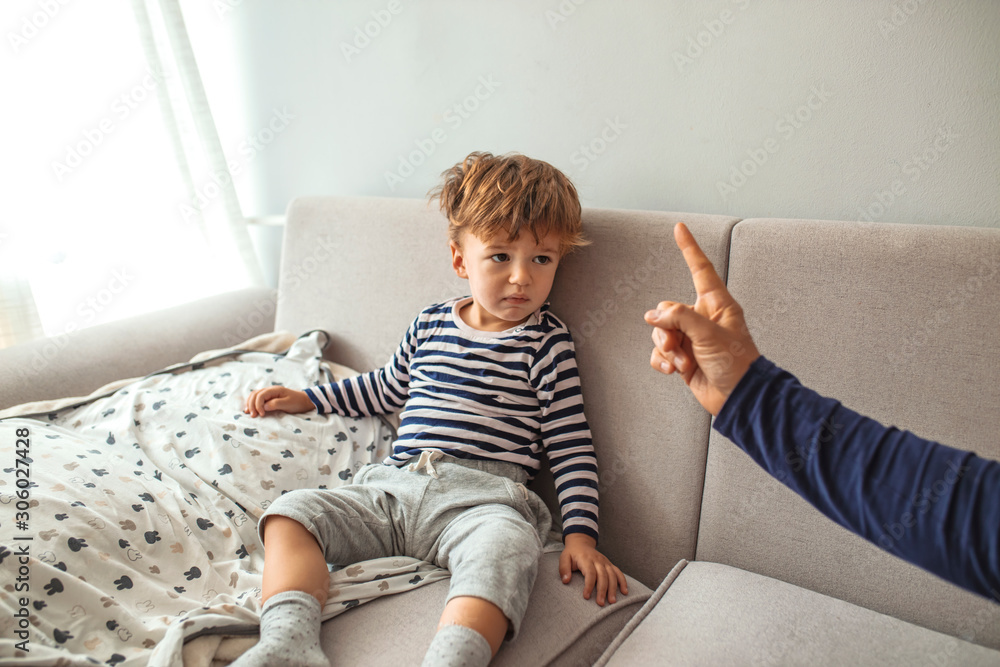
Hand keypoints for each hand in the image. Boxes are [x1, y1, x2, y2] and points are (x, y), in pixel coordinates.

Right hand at [244, 387, 314, 416]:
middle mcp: (270, 390)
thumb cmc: (297, 402)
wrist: (304, 401)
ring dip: (250, 404)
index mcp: (274, 390)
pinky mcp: (269, 398)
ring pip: (254, 396)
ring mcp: (269, 393)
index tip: (261, 414)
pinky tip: (251, 410)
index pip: (260, 395)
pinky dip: (253, 404)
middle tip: (253, 416)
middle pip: (255, 394)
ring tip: (249, 413)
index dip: (258, 405)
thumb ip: (276, 404)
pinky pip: (257, 399)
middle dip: (252, 405)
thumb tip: (264, 406)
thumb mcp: (288, 404)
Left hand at [559, 533, 627, 605]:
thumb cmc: (572, 553)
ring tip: (612, 601)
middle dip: (602, 590)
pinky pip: (618, 572)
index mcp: (586, 559)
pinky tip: (625, 592)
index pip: (590, 573)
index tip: (586, 596)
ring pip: (612, 575)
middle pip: (603, 576)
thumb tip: (566, 580)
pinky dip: (623, 581)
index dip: (589, 585)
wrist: (581, 543)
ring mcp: (605, 562)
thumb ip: (564, 569)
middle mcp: (598, 560)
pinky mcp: (610, 564)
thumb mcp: (564, 558)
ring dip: (613, 588)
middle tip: (601, 603)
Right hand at [644, 222, 760, 415]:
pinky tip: (673, 371)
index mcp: (717, 305)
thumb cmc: (736, 364)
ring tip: (680, 362)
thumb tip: (652, 316)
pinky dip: (662, 361)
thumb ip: (679, 319)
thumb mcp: (709, 334)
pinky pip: (660, 352)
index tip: (680, 228)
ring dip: (666, 348)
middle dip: (666, 328)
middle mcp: (702, 319)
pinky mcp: (683, 358)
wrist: (738, 398)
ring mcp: (691, 339)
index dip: (689, 248)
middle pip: (668, 310)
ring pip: (661, 332)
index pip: (700, 270)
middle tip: (676, 344)